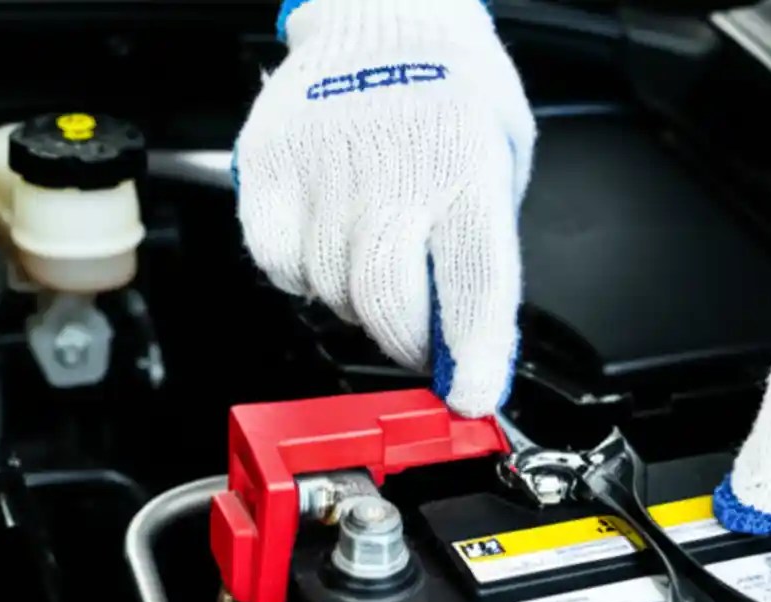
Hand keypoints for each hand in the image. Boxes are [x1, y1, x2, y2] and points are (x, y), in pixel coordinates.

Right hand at [234, 0, 535, 416]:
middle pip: (390, 305)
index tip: (472, 395)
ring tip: (377, 259)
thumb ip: (483, 239)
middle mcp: (392, 174)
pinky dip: (304, 274)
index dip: (473, 353)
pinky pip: (279, 262)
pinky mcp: (268, 169)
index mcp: (465, 170)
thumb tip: (468, 324)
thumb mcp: (501, 156)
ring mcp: (322, 171)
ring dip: (359, 305)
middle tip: (421, 339)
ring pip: (333, 292)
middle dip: (410, 344)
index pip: (473, 283)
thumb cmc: (452, 84)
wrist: (382, 11)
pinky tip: (328, 241)